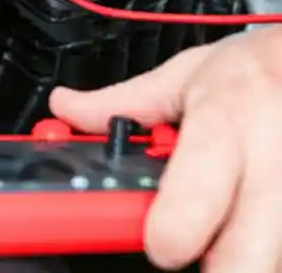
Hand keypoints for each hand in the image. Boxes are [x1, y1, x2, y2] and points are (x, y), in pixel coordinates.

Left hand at [50, 26, 281, 271]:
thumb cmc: (258, 74)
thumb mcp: (187, 75)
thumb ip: (123, 102)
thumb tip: (67, 109)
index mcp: (223, 125)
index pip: (193, 200)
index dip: (167, 234)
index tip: (156, 242)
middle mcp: (271, 163)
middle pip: (243, 260)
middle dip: (212, 266)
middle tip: (190, 248)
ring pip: (271, 258)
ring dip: (243, 253)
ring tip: (224, 223)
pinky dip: (266, 242)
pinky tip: (250, 217)